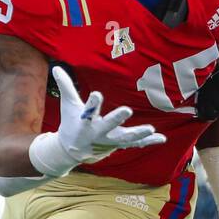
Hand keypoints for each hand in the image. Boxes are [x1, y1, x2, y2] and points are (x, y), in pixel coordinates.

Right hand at [34, 66, 164, 176]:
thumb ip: (66, 87)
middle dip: (116, 119)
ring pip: (125, 138)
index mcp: (85, 122)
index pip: (88, 111)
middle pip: (108, 126)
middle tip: (127, 110)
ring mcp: (110, 140)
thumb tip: (56, 68)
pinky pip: (136, 143)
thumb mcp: (68, 105)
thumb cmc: (72, 123)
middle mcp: (98, 133)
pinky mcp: (119, 144)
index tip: (97, 94)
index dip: (92, 104)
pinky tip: (162, 138)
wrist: (73, 151)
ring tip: (151, 128)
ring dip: (138, 133)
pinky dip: (148, 141)